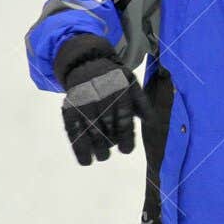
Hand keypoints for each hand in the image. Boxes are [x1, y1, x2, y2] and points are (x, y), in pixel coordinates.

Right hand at [61, 51, 149, 165]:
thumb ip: (143, 105)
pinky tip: (84, 159)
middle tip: (109, 155)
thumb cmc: (115, 81)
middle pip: (105, 122)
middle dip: (107, 142)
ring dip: (94, 146)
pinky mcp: (70, 105)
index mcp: (119, 88)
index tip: (126, 150)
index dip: (126, 135)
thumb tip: (153, 125)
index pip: (123, 115)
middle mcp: (100, 93)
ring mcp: (83, 99)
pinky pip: (72, 128)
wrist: (87, 63)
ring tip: (100, 157)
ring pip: (88, 126)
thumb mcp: (132, 85)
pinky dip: (78, 146)